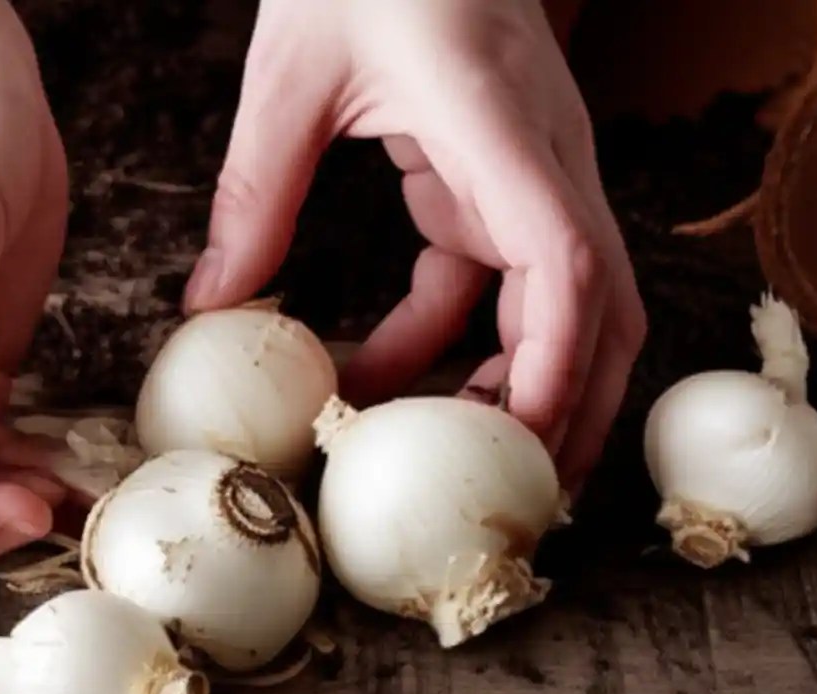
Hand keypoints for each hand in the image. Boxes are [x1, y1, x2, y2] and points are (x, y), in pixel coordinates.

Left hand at [185, 0, 645, 491]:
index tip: (521, 441)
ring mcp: (532, 171)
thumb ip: (257, 195)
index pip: (568, 263)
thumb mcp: (291, 78)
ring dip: (521, 384)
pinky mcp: (499, 176)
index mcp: (501, 129)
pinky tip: (385, 375)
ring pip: (564, 304)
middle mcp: (543, 160)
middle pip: (600, 308)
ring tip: (451, 457)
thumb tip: (216, 307)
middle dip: (568, 407)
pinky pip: (496, 276)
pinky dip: (454, 335)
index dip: (557, 363)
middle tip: (509, 493)